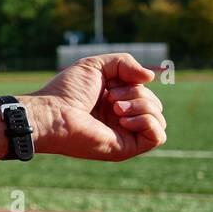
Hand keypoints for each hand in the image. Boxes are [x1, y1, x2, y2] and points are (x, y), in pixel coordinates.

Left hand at [25, 53, 166, 160]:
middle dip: (136, 93)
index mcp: (116, 101)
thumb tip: (151, 77)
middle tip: (109, 98)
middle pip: (155, 103)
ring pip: (159, 118)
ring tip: (115, 108)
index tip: (109, 85)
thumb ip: (125, 63)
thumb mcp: (97, 65)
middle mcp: (122, 119)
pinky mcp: (127, 148)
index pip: (145, 90)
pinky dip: (147, 122)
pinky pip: (159, 137)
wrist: (53, 112)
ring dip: (142, 106)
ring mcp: (125, 135)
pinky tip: (124, 120)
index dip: (133, 82)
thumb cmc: (67, 91)